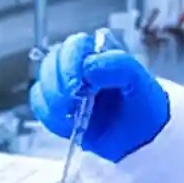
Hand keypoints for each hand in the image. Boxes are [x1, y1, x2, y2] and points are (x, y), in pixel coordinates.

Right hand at [29, 28, 169, 163]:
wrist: (142, 137)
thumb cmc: (143, 105)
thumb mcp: (140, 80)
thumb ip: (118, 64)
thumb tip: (87, 66)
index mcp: (98, 51)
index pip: (73, 46)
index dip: (69, 63)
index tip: (78, 84)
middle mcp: (78, 65)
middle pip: (51, 64)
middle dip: (59, 85)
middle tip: (76, 101)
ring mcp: (66, 87)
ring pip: (42, 84)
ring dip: (54, 101)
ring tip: (75, 113)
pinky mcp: (58, 108)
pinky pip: (40, 105)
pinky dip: (50, 115)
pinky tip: (69, 121)